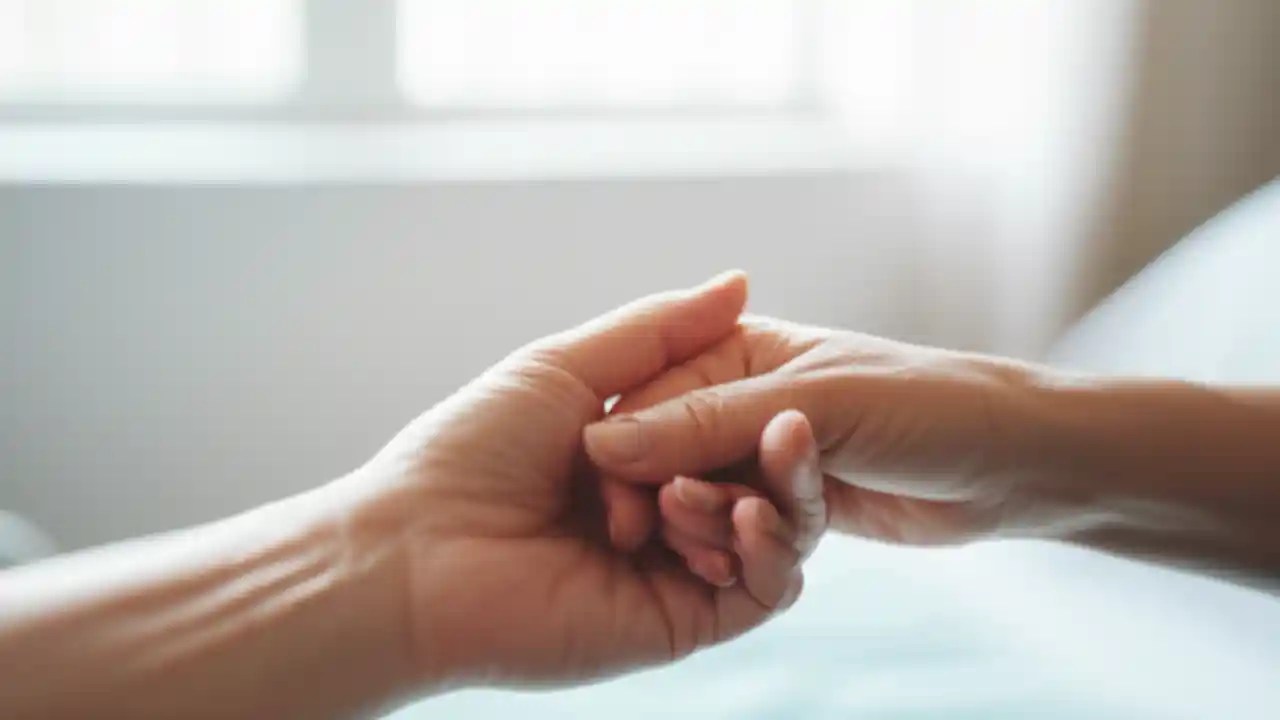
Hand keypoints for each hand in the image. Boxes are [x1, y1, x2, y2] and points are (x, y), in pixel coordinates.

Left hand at [341, 274, 814, 691]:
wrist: (418, 553)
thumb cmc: (472, 452)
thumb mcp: (567, 368)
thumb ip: (660, 331)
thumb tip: (740, 283)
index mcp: (634, 454)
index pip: (728, 425)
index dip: (760, 403)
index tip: (784, 378)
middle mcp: (659, 510)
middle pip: (759, 478)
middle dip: (779, 449)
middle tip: (790, 421)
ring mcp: (673, 568)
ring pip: (770, 532)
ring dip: (773, 492)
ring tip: (757, 460)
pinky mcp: (679, 621)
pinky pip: (758, 591)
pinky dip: (770, 550)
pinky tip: (753, 514)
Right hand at [588, 317, 1053, 550]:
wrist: (1012, 464)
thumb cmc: (925, 407)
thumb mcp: (813, 406)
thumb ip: (708, 424)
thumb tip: (605, 442)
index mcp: (734, 349)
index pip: (649, 401)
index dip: (630, 456)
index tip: (627, 508)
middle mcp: (740, 398)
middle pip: (668, 458)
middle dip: (681, 498)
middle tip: (699, 527)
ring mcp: (765, 452)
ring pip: (706, 501)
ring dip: (725, 525)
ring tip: (757, 533)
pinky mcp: (791, 499)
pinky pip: (748, 528)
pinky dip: (761, 541)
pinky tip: (786, 543)